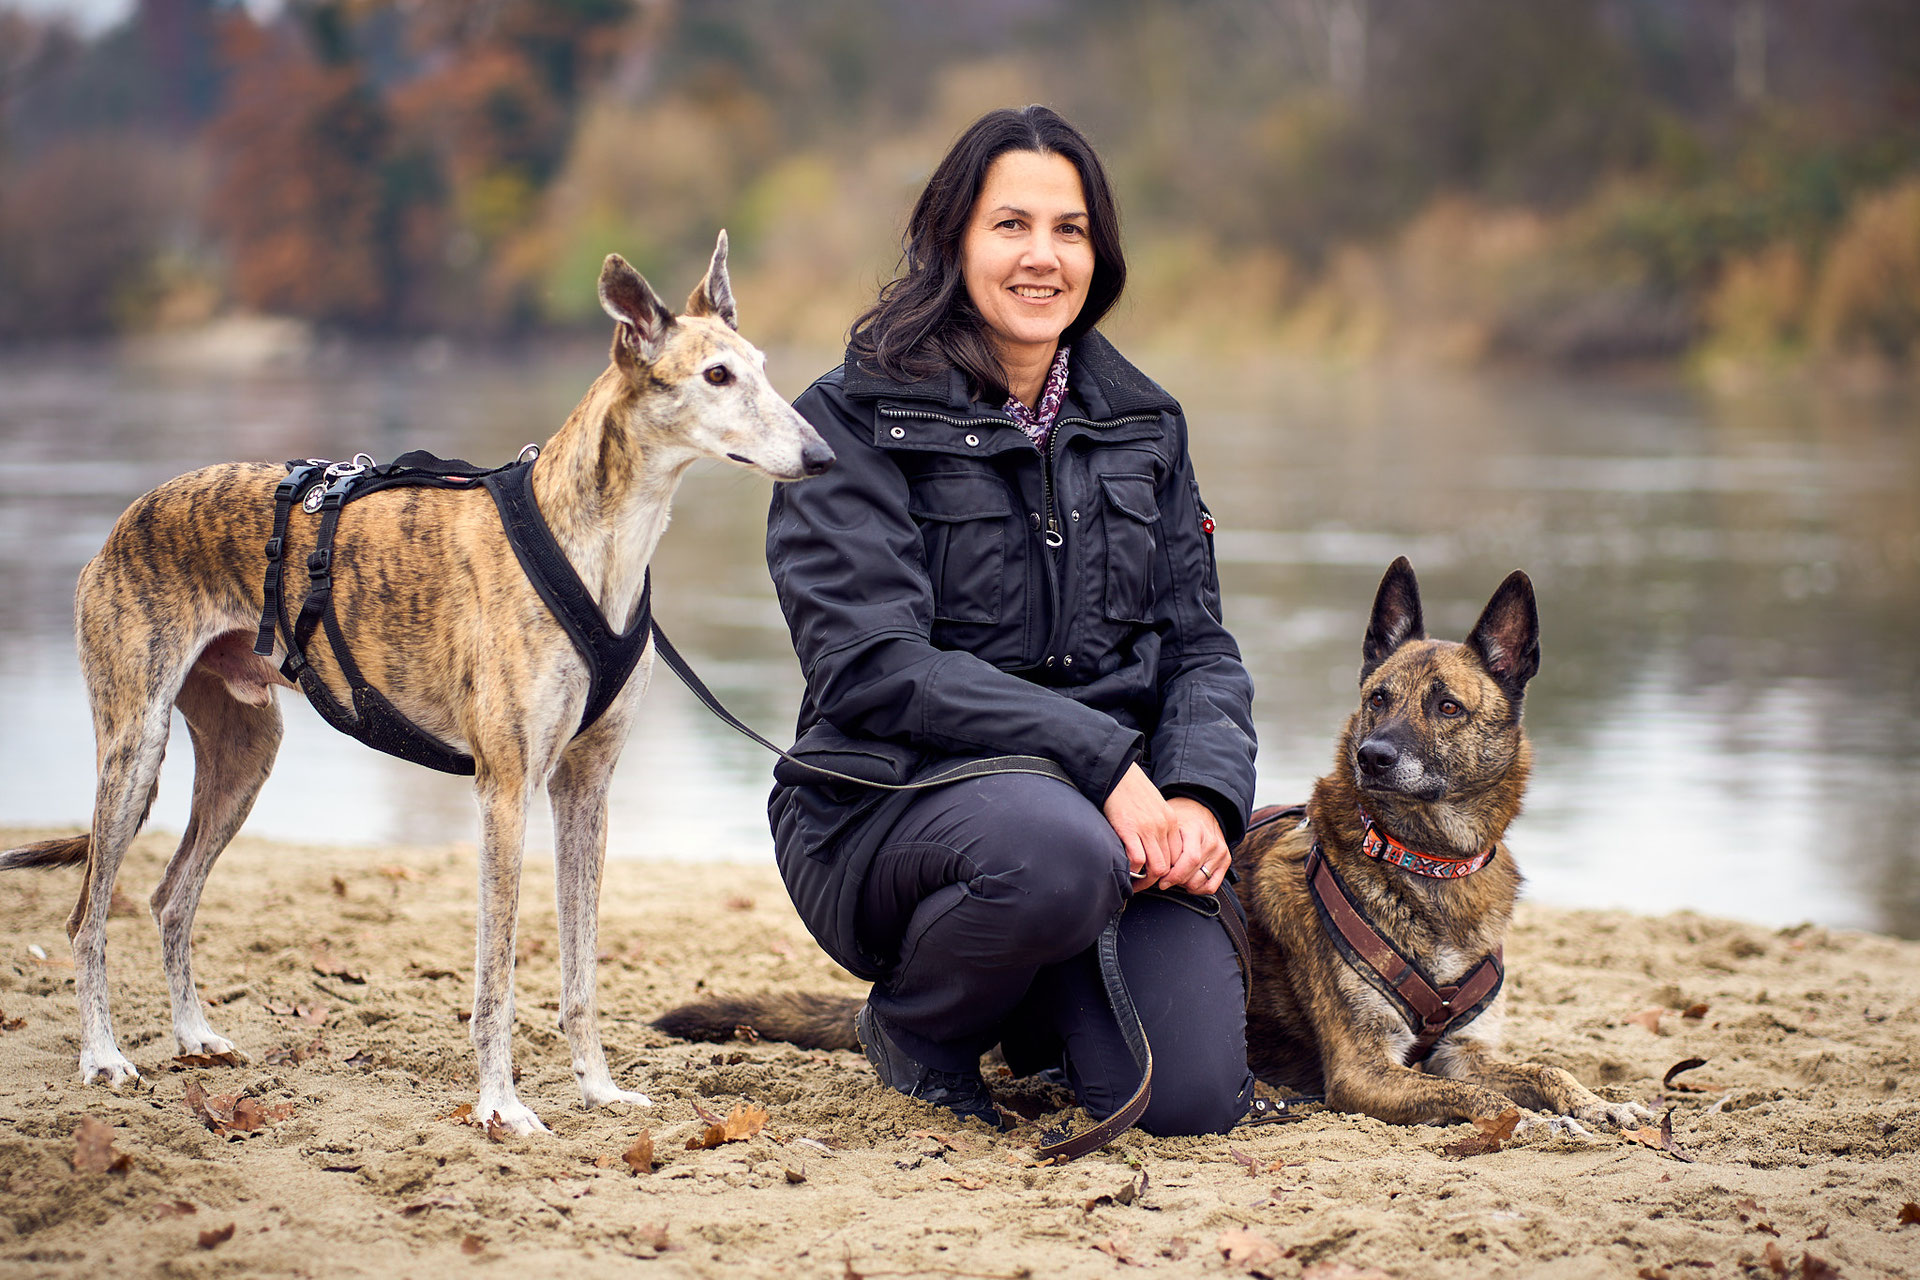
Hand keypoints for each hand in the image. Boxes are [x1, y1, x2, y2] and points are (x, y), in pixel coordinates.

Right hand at [1101, 763, 1177, 886]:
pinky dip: (1132, 870)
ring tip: (1134, 883)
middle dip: (1156, 879)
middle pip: (1168, 865)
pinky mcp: (1129, 829)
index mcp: (1171, 821)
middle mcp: (1163, 826)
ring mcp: (1147, 829)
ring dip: (1145, 880)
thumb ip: (1159, 825)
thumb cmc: (1132, 790)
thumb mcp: (1155, 806)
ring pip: (1156, 867)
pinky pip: (1137, 859)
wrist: (1118, 775)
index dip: (1169, 871)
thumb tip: (1155, 846)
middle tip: (1144, 884)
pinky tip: (1126, 870)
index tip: (1158, 877)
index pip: (1178, 856)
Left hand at [1164, 797, 1228, 895]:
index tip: (1161, 881)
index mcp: (1196, 830)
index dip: (1174, 875)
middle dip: (1176, 881)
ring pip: (1201, 882)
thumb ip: (1162, 844)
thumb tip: (1152, 867)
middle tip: (1165, 879)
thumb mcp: (1169, 826)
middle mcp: (1212, 841)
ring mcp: (1220, 852)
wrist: (1200, 811)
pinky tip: (1188, 883)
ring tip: (1176, 877)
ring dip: (1185, 885)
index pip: (1190, 860)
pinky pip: (1212, 886)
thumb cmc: (1181, 820)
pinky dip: (1198, 889)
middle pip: (1194, 874)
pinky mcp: (1225, 861)